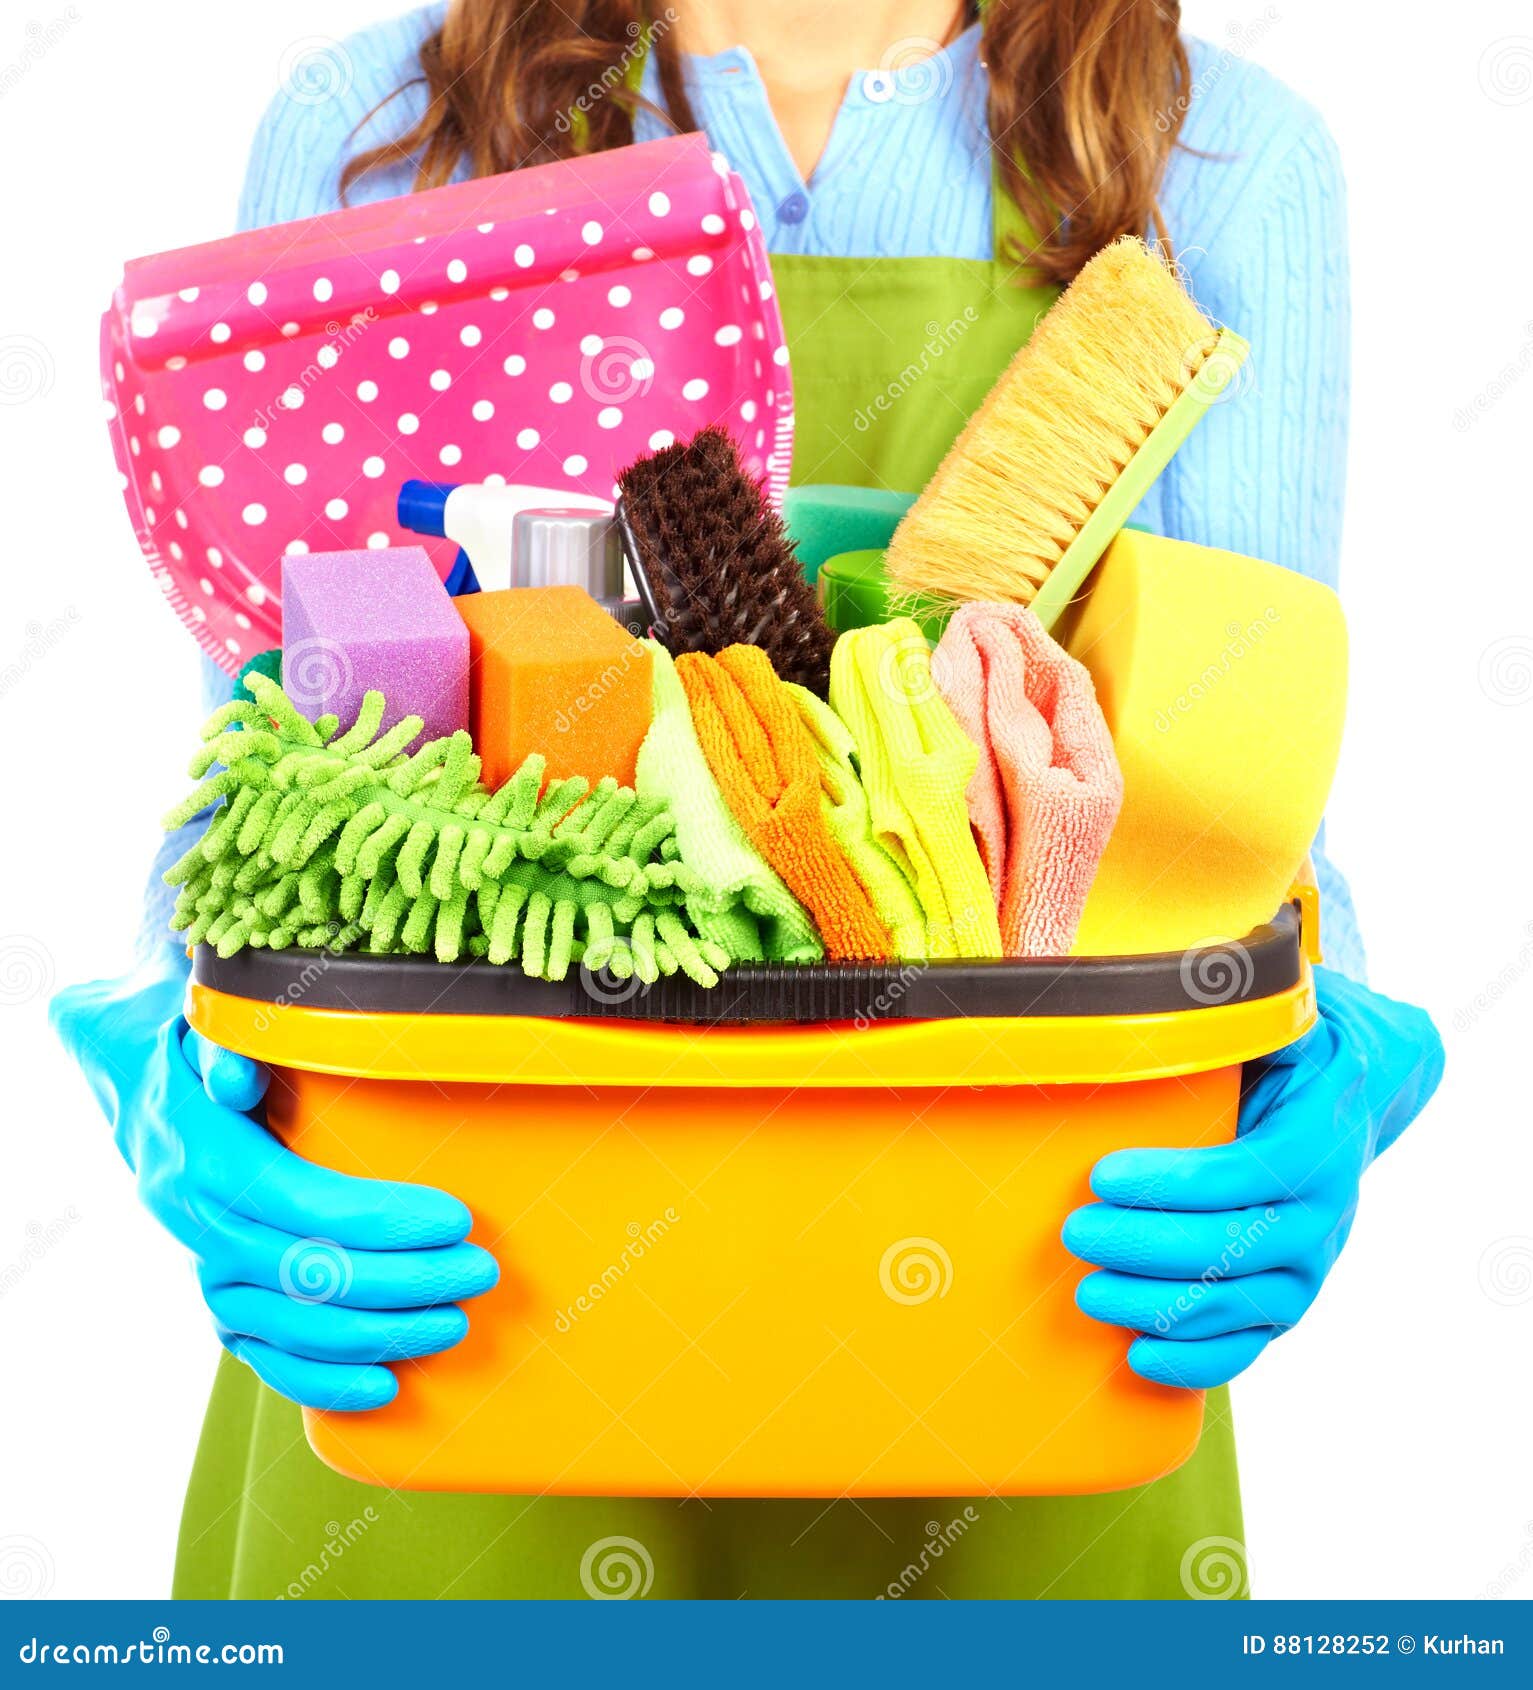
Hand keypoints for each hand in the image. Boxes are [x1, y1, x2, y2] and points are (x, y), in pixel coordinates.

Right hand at [51, 953, 497, 1411]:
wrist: (132, 1075)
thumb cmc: (196, 1040)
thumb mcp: (207, 1020)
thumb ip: (232, 1043)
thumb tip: (239, 1078)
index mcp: (202, 1154)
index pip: (300, 1201)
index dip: (379, 1218)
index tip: (455, 1219)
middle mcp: (194, 1220)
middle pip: (305, 1271)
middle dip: (402, 1280)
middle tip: (480, 1271)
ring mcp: (202, 1266)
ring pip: (290, 1323)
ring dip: (378, 1332)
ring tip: (455, 1321)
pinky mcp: (216, 1297)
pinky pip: (263, 1355)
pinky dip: (321, 1379)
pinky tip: (385, 1385)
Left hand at [1062, 966, 1443, 1387]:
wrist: (1358, 1090)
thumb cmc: (1293, 1044)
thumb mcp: (1278, 1012)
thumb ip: (1234, 1013)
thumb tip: (1162, 994)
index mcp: (1319, 1134)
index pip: (1250, 1172)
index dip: (1175, 1183)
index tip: (1102, 1175)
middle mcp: (1327, 1209)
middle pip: (1234, 1246)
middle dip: (1146, 1246)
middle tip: (1074, 1231)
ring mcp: (1312, 1261)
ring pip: (1237, 1302)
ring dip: (1157, 1305)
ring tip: (1086, 1290)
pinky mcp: (1292, 1296)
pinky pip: (1251, 1343)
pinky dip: (1197, 1360)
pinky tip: (1137, 1356)